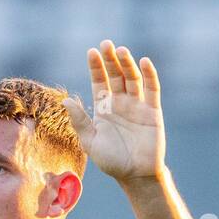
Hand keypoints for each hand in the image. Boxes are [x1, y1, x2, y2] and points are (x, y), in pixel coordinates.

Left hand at [62, 41, 166, 182]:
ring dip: (127, 64)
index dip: (96, 67)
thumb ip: (79, 121)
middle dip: (110, 60)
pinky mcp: (153, 110)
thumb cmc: (111, 160)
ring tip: (121, 50)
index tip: (91, 52)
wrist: (135, 175)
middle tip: (106, 44)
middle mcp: (120, 103)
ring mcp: (137, 105)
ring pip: (132, 79)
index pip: (99, 82)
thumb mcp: (90, 141)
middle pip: (116, 76)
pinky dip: (149, 75)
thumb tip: (65, 100)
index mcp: (104, 108)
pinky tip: (144, 61)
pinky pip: (152, 89)